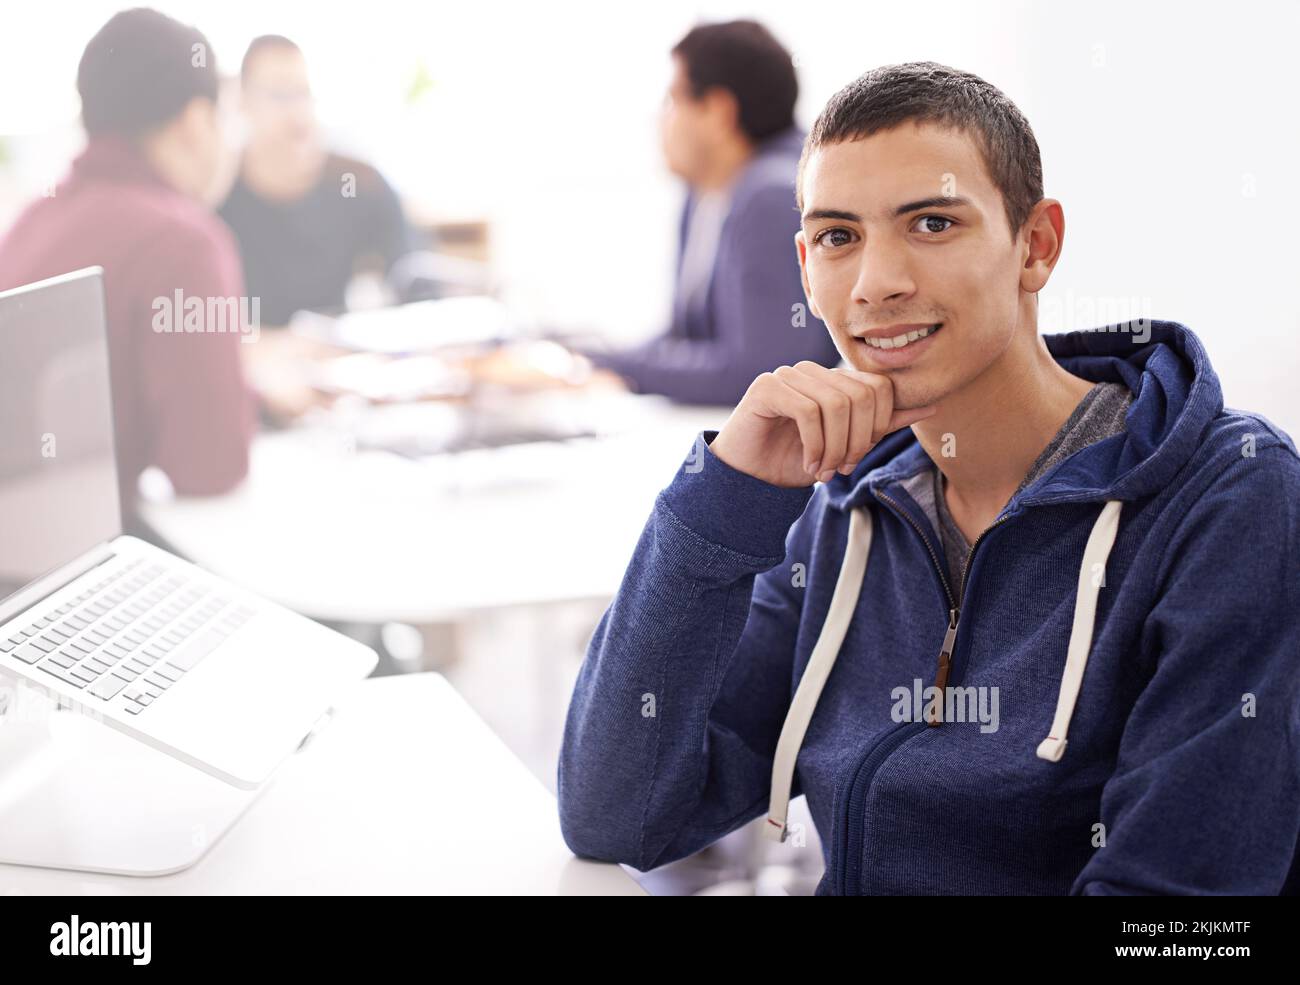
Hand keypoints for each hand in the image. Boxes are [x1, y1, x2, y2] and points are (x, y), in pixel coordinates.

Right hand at [708, 362, 937, 487]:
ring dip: (834, 447)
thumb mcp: (846, 445)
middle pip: (861, 396)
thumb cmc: (794, 459)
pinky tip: (808, 463)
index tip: (855, 459)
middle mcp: (813, 371)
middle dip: (857, 441)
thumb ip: (883, 425)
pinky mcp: (767, 387)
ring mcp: (789, 375)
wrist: (748, 476)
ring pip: (836, 404)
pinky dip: (814, 444)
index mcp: (834, 379)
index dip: (877, 426)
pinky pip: (808, 410)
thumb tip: (931, 407)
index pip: (878, 388)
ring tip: (821, 469)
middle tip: (840, 468)